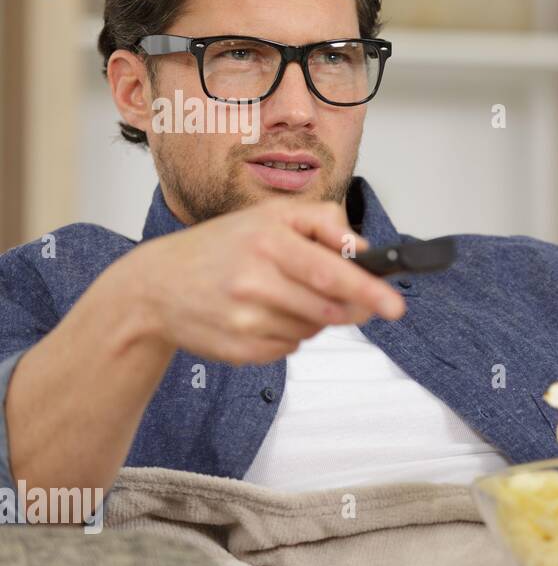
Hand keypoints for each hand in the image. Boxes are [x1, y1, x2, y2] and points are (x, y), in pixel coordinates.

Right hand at [123, 198, 406, 365]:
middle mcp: (254, 282)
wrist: (155, 286)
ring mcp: (245, 320)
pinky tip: (264, 314)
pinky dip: (291, 333)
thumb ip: (322, 221)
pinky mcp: (240, 350)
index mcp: (266, 242)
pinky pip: (291, 347)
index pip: (329, 272)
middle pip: (329, 309)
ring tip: (283, 294)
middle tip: (349, 298)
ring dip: (315, 317)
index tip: (394, 305)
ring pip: (314, 330)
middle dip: (349, 306)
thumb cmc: (221, 245)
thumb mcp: (269, 215)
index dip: (367, 290)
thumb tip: (361, 246)